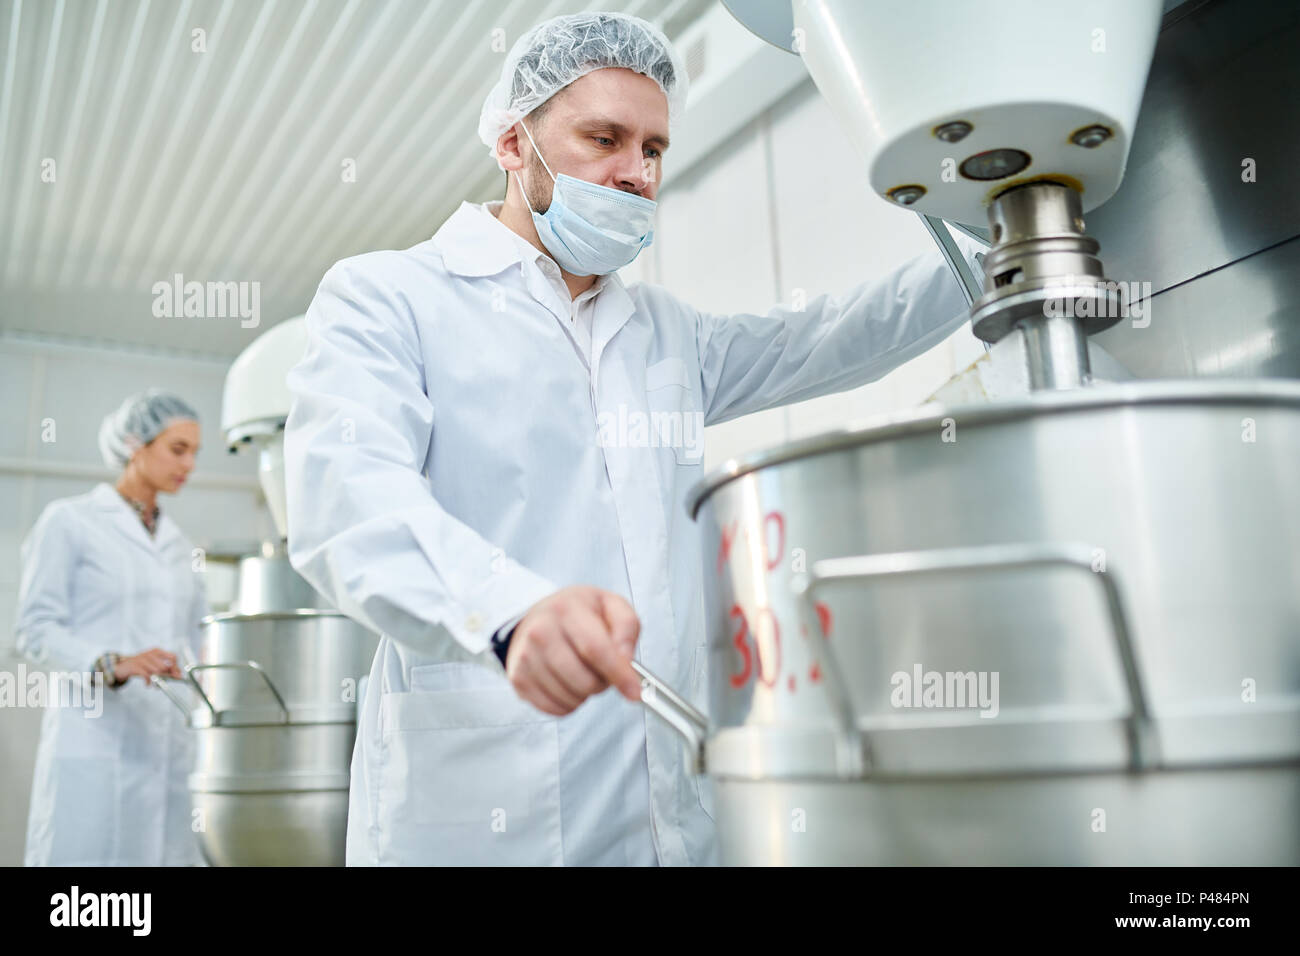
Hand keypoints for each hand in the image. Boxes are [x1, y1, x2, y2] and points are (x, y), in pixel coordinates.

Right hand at [115, 648, 182, 682]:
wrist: (122, 666)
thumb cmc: (141, 666)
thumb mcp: (154, 665)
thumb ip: (166, 669)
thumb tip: (179, 676)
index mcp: (157, 651)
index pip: (173, 657)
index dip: (176, 667)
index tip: (177, 676)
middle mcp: (151, 654)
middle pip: (166, 666)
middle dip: (168, 676)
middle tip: (166, 682)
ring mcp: (142, 659)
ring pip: (157, 671)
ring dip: (158, 680)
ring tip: (156, 685)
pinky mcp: (135, 666)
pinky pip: (146, 676)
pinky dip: (149, 682)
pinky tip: (148, 684)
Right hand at [505, 586, 640, 715]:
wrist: (537, 616)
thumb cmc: (578, 613)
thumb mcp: (611, 606)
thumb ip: (626, 628)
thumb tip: (626, 661)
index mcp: (566, 609)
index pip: (596, 649)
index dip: (619, 674)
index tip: (635, 692)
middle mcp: (540, 632)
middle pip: (584, 680)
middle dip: (603, 684)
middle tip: (603, 670)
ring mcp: (525, 657)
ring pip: (570, 697)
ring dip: (586, 694)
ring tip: (582, 671)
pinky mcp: (518, 679)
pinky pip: (554, 708)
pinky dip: (569, 703)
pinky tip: (568, 683)